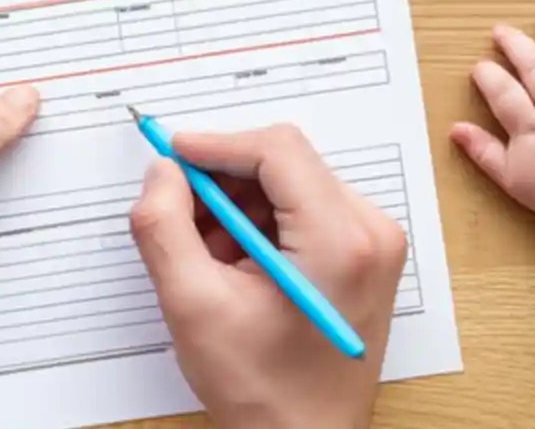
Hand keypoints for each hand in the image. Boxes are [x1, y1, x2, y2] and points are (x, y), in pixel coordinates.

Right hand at [130, 125, 407, 428]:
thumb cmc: (262, 389)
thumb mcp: (192, 304)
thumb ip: (164, 225)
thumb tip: (163, 171)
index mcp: (340, 240)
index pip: (276, 150)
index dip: (215, 145)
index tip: (170, 157)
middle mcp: (370, 231)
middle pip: (284, 163)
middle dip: (223, 183)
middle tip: (180, 217)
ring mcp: (372, 243)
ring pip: (289, 184)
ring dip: (238, 208)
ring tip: (209, 259)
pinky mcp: (363, 255)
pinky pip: (302, 210)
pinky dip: (259, 225)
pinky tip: (234, 267)